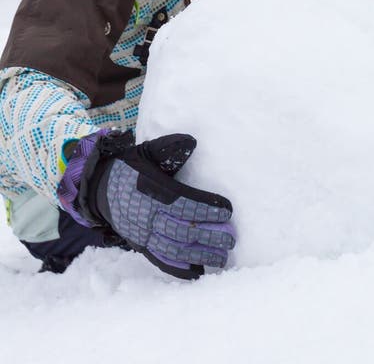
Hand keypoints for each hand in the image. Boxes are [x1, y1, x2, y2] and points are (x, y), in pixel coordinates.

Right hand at [58, 130, 234, 279]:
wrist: (100, 188)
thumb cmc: (131, 167)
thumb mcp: (146, 151)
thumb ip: (168, 148)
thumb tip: (191, 141)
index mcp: (150, 192)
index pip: (182, 203)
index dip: (205, 209)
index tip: (227, 211)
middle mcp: (145, 216)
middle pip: (180, 231)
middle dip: (208, 237)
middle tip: (232, 239)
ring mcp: (141, 234)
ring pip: (172, 250)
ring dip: (199, 256)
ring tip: (222, 259)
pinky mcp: (140, 245)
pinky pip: (160, 260)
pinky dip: (178, 270)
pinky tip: (198, 273)